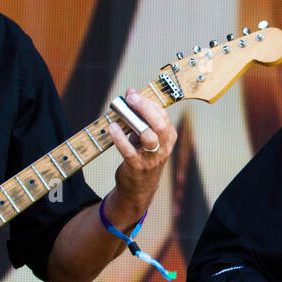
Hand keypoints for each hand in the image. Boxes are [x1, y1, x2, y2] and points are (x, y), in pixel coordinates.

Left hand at [106, 89, 176, 222]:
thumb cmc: (142, 157)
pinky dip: (120, 139)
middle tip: (131, 98)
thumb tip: (131, 93)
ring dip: (135, 122)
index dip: (148, 102)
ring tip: (121, 111)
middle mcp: (164, 148)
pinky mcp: (138, 167)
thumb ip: (139, 117)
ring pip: (150, 137)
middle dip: (145, 109)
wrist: (139, 188)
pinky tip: (112, 128)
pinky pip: (129, 151)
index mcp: (168, 137)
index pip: (162, 115)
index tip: (133, 94)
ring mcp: (152, 158)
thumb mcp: (145, 137)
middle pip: (160, 125)